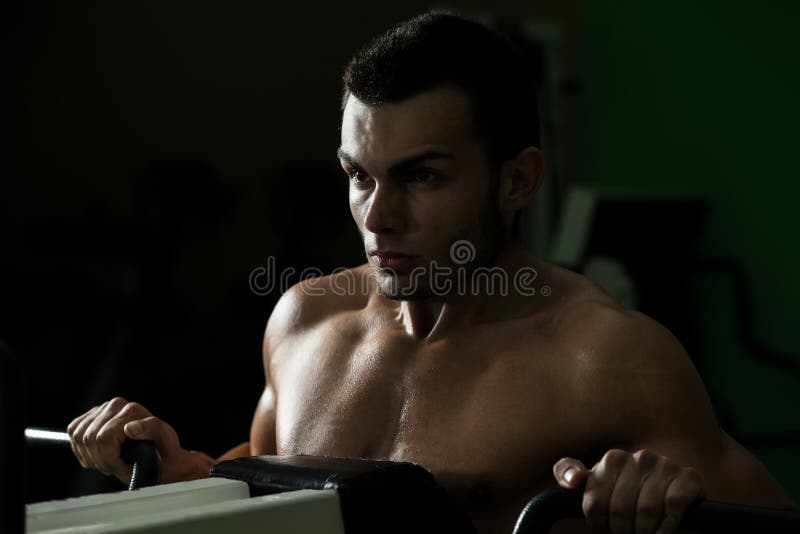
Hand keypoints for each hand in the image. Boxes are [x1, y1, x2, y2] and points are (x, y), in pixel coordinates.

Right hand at [67, 397, 212, 484]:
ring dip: (90, 457)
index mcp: (132, 410)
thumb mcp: (165, 440)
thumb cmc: (163, 449)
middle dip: (100, 460)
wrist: (160, 454)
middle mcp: (116, 404)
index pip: (103, 438)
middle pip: (89, 439)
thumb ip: (152, 429)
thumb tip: (129, 427)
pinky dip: (80, 449)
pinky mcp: (91, 416)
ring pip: (78, 437)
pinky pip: (73, 431)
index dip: (109, 460)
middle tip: (115, 467)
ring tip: (108, 463)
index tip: (124, 468)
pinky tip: (96, 455)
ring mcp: (102, 409)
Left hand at [553, 449, 704, 533]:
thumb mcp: (596, 481)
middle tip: (627, 531)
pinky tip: (663, 530)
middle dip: (622, 529)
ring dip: (644, 530)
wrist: (670, 493)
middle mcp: (640, 457)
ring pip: (646, 511)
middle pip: (620, 510)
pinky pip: (673, 508)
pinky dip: (667, 526)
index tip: (606, 524)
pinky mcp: (688, 478)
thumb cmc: (626, 490)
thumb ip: (569, 471)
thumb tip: (572, 481)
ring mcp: (665, 465)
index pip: (595, 503)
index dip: (600, 522)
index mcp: (613, 459)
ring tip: (643, 531)